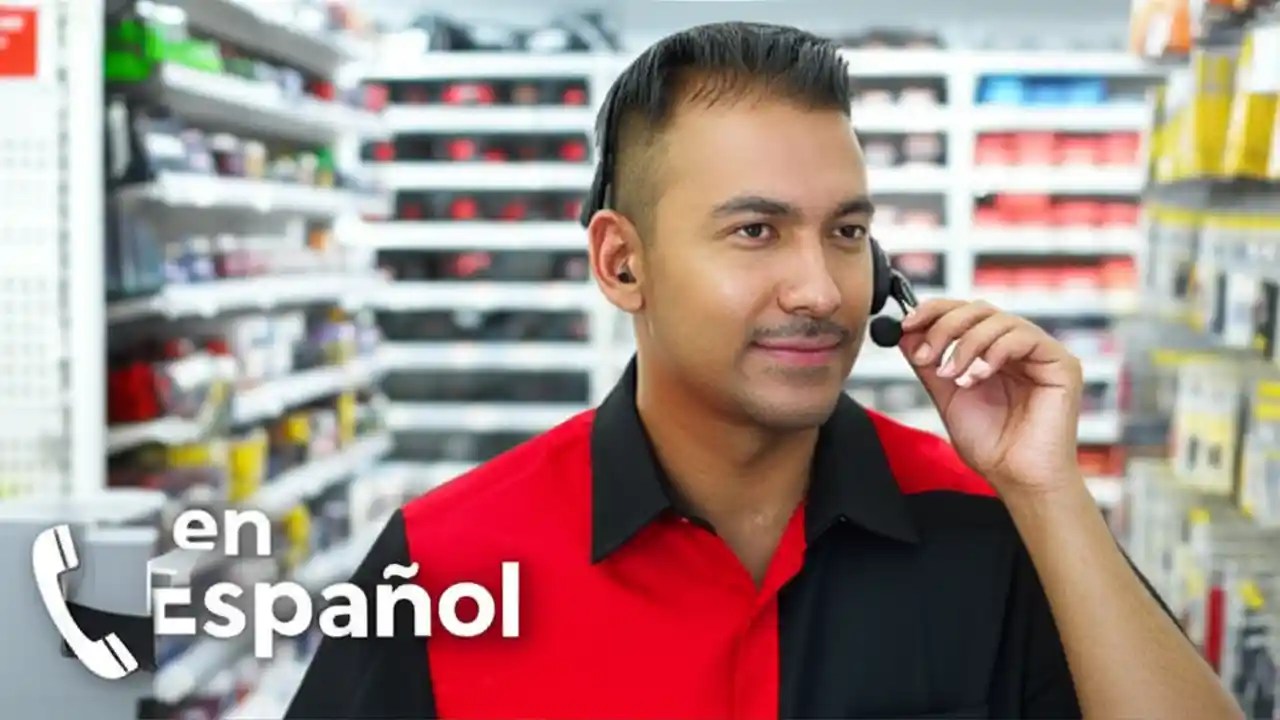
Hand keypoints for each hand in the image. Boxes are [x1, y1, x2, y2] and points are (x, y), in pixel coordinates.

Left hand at [895, 299, 1084, 494]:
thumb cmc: (990, 444)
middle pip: (979, 309)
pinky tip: (977, 378)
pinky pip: (1023, 338)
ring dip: (965, 344)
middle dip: (945, 326)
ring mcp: (1041, 353)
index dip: (935, 311)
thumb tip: (904, 331)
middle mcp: (1018, 347)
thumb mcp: (946, 395)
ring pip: (998, 320)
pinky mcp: (1061, 364)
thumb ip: (929, 363)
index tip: (907, 324)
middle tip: (926, 354)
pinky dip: (992, 353)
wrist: (1017, 478)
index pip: (965, 313)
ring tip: (952, 376)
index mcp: (993, 351)